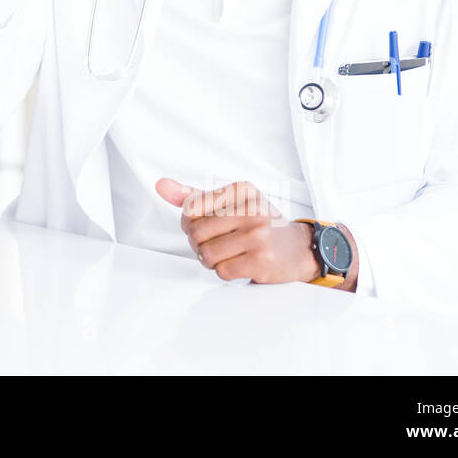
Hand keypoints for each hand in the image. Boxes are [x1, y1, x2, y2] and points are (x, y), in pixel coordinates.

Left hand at [155, 178, 319, 283]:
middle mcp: (252, 209)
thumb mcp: (230, 203)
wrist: (297, 249)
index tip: (203, 226)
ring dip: (211, 260)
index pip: (191, 208)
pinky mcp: (262, 261)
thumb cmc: (258, 224)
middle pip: (196, 233)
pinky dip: (225, 271)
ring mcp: (258, 236)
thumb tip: (161, 185)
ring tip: (227, 254)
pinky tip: (239, 264)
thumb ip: (194, 196)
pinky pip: (222, 271)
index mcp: (241, 190)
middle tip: (216, 244)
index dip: (189, 223)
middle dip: (199, 244)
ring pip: (206, 254)